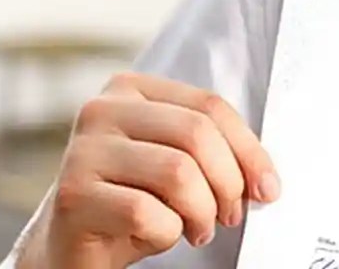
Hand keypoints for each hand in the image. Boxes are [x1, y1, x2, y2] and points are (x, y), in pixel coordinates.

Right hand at [19, 73, 279, 268]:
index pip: (210, 106)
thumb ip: (213, 151)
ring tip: (198, 230)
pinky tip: (161, 236)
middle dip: (228, 182)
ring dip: (202, 212)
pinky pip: (146, 212)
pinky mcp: (72, 195)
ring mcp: (81, 151)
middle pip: (197, 134)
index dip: (249, 150)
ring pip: (177, 172)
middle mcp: (101, 110)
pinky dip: (168, 233)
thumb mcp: (175, 163)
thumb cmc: (131, 202)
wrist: (71, 248)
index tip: (267, 188)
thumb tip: (265, 179)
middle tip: (230, 215)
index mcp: (131, 90)